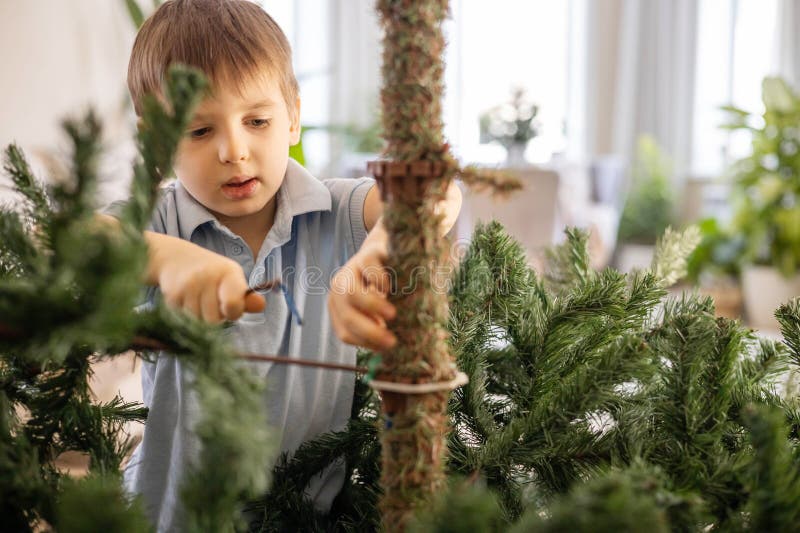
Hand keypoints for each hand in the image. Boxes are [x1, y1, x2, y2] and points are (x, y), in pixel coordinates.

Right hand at [146, 231, 263, 322]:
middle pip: (214, 321)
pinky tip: (186, 301)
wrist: (176, 258)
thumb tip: (261, 305)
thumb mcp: (232, 280)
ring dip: (198, 318)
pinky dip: (184, 316)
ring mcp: (188, 285)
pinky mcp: (172, 294)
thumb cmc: (212, 273)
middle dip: (214, 318)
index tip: (230, 308)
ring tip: (198, 301)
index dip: (233, 313)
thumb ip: (245, 298)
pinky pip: (182, 319)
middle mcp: (208, 276)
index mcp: (229, 273)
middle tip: (211, 303)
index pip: (233, 305)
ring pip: (197, 323)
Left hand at [328, 241, 396, 350]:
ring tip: (392, 315)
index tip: (386, 348)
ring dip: (373, 308)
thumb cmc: (383, 287)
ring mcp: (350, 270)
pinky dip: (380, 281)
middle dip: (370, 332)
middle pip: (347, 316)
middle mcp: (339, 289)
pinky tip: (390, 288)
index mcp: (339, 306)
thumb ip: (377, 325)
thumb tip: (389, 353)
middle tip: (392, 341)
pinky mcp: (366, 255)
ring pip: (351, 293)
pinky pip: (369, 269)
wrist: (387, 249)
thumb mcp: (378, 310)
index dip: (365, 343)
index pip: (345, 333)